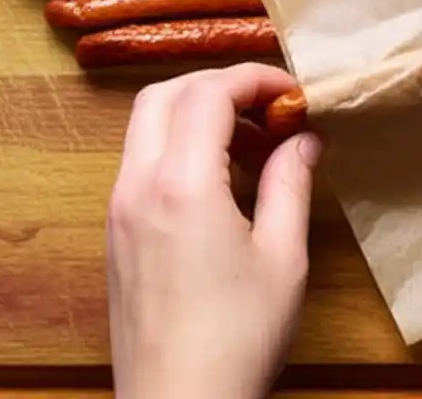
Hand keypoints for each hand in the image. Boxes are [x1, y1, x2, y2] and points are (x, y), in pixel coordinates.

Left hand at [106, 63, 321, 398]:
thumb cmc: (236, 341)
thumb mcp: (282, 258)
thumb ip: (290, 185)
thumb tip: (304, 140)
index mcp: (181, 186)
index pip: (209, 94)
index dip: (254, 79)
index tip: (292, 93)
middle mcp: (137, 188)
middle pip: (165, 94)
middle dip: (219, 87)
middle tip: (270, 109)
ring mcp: (119, 212)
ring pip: (146, 126)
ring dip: (196, 116)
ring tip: (253, 147)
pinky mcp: (116, 236)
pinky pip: (141, 163)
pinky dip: (178, 148)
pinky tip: (221, 182)